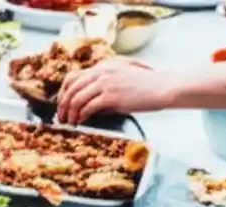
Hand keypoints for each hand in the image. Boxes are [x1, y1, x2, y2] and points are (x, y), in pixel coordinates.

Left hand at [56, 59, 170, 123]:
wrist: (164, 87)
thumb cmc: (146, 87)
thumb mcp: (121, 79)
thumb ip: (103, 87)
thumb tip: (86, 106)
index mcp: (103, 66)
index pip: (73, 77)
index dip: (63, 92)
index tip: (61, 104)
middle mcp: (102, 72)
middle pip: (70, 87)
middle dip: (62, 104)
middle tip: (62, 117)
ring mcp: (106, 83)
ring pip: (76, 98)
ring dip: (70, 113)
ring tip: (70, 122)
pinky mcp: (111, 96)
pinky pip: (88, 107)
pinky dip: (81, 116)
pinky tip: (81, 122)